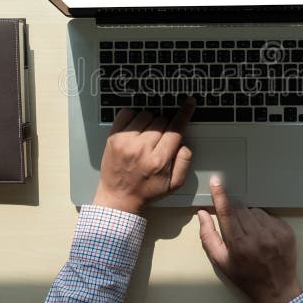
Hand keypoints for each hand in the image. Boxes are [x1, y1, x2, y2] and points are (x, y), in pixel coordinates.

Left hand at [93, 99, 194, 213]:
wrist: (118, 199)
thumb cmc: (146, 191)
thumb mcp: (174, 185)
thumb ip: (184, 163)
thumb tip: (184, 143)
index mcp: (158, 161)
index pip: (175, 129)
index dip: (184, 114)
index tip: (189, 103)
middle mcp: (141, 149)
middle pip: (161, 120)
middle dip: (165, 126)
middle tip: (160, 138)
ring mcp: (125, 141)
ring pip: (146, 115)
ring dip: (150, 121)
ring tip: (147, 135)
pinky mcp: (113, 137)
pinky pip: (126, 114)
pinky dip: (134, 116)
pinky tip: (136, 128)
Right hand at [197, 178, 301, 302]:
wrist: (277, 290)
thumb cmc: (246, 277)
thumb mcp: (221, 262)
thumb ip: (209, 236)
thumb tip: (202, 213)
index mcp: (239, 245)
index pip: (227, 212)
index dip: (220, 195)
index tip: (216, 181)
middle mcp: (258, 236)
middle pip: (240, 209)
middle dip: (235, 212)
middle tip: (237, 228)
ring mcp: (275, 233)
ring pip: (255, 211)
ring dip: (250, 217)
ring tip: (252, 235)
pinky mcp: (286, 231)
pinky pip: (269, 215)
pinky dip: (264, 221)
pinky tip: (264, 236)